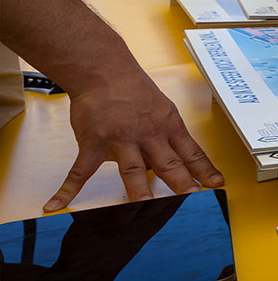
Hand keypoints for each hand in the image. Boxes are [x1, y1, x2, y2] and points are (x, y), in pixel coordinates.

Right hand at [47, 65, 223, 211]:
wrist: (104, 71)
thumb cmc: (133, 89)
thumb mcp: (162, 108)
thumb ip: (166, 135)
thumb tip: (171, 160)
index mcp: (168, 127)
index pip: (191, 153)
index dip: (205, 170)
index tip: (216, 185)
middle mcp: (148, 134)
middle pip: (168, 163)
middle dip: (182, 184)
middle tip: (193, 200)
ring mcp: (120, 139)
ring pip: (132, 170)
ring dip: (140, 191)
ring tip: (146, 210)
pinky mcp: (93, 143)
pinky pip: (80, 171)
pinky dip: (68, 189)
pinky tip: (58, 204)